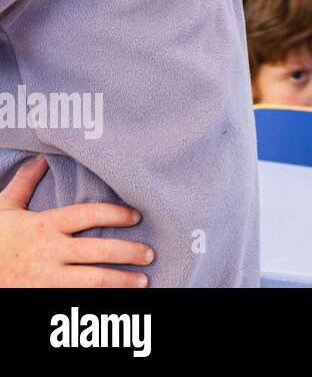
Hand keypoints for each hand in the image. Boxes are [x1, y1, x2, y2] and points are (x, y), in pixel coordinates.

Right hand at [0, 156, 152, 286]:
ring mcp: (45, 277)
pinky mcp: (41, 296)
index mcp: (44, 225)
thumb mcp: (5, 208)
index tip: (137, 217)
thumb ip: (25, 183)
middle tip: (150, 254)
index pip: (88, 215)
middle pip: (98, 251)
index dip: (116, 215)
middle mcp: (49, 251)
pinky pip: (77, 298)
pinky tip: (118, 299)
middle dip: (129, 252)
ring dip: (121, 281)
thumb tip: (41, 158)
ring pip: (92, 281)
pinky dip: (100, 300)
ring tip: (143, 281)